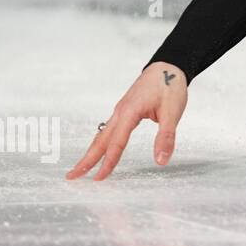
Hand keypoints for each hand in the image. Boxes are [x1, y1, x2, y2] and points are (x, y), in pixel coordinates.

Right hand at [66, 62, 188, 180]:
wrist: (168, 66)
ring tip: (82, 167)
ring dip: (92, 152)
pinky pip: (109, 129)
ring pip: (103, 135)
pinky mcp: (125, 110)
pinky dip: (102, 143)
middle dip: (86, 159)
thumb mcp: (173, 112)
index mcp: (129, 112)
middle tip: (72, 176)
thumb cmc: (171, 86)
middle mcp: (120, 112)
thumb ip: (166, 137)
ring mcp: (121, 111)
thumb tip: (161, 161)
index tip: (99, 178)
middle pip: (100, 140)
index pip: (116, 143)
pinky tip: (101, 150)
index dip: (108, 162)